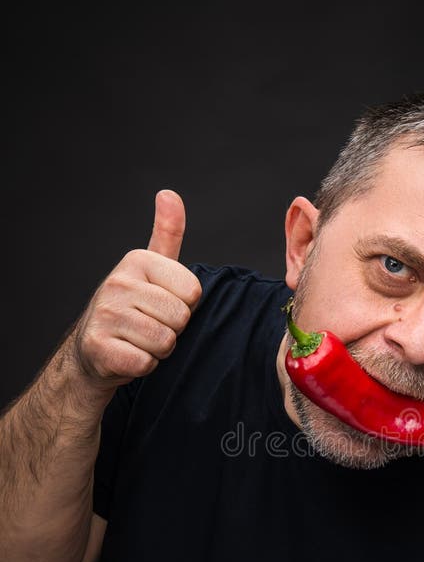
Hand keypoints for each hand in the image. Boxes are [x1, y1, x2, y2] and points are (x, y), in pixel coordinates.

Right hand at [67, 190, 201, 392]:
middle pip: (181, 318)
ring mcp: (105, 314)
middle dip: (172, 331)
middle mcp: (117, 282)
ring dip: (158, 350)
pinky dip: (143, 367)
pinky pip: (146, 363)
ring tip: (138, 341)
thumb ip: (167, 234)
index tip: (161, 306)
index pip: (194, 293)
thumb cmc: (131, 310)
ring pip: (165, 342)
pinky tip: (127, 356)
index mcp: (137, 260)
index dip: (184, 307)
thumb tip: (169, 194)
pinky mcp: (99, 347)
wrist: (92, 351)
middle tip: (149, 327)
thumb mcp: (151, 269)